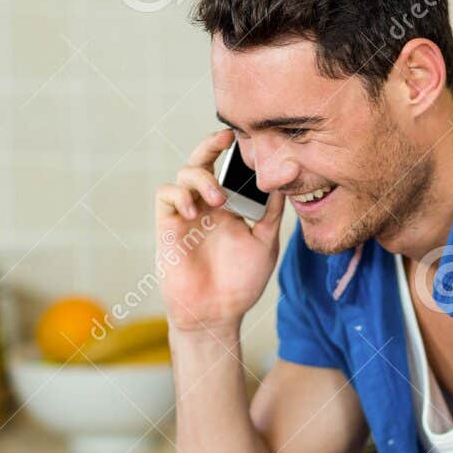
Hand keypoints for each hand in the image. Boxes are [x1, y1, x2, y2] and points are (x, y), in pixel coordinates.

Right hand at [154, 128, 285, 335]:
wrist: (216, 314)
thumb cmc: (241, 283)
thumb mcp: (265, 243)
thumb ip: (271, 212)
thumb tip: (286, 177)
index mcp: (232, 206)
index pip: (230, 168)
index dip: (234, 151)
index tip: (249, 140)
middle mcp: (208, 205)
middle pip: (204, 160)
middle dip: (211, 144)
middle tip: (225, 138)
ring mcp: (187, 213)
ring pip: (185, 173)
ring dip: (201, 178)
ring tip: (218, 200)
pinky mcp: (168, 225)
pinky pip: (166, 195)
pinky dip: (179, 195)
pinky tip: (194, 211)